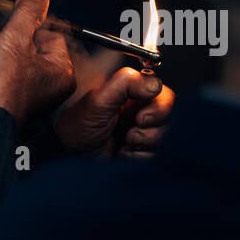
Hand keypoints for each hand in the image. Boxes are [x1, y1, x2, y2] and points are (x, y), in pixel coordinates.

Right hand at [0, 0, 75, 126]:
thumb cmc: (3, 83)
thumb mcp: (16, 36)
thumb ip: (28, 9)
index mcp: (60, 71)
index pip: (51, 34)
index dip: (30, 20)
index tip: (13, 7)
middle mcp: (46, 83)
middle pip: (27, 43)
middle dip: (4, 28)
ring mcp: (24, 90)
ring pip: (8, 55)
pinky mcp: (2, 95)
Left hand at [54, 66, 175, 155]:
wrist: (70, 155)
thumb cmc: (77, 126)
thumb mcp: (99, 99)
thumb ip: (126, 83)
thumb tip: (153, 84)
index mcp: (134, 95)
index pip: (163, 94)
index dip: (157, 107)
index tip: (140, 117)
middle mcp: (142, 111)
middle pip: (170, 116)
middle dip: (153, 128)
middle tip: (131, 134)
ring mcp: (144, 132)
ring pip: (166, 136)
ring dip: (146, 143)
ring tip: (126, 144)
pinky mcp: (143, 151)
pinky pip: (158, 154)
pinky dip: (142, 156)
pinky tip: (125, 154)